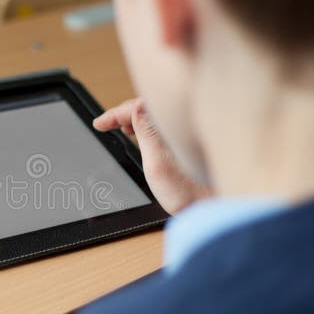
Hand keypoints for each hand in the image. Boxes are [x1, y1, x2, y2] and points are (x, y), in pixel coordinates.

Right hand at [93, 98, 210, 214]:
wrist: (214, 208)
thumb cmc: (188, 192)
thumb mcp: (157, 164)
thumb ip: (147, 133)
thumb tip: (137, 107)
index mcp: (176, 125)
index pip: (139, 107)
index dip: (115, 113)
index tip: (99, 124)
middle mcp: (185, 124)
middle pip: (150, 106)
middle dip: (125, 113)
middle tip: (105, 124)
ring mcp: (189, 132)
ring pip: (158, 114)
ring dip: (137, 118)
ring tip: (121, 127)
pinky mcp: (191, 141)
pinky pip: (166, 123)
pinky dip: (150, 125)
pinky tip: (143, 133)